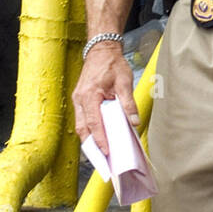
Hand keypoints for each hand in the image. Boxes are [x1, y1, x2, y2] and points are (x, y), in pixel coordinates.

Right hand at [72, 41, 137, 156]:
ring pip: (81, 126)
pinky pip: (83, 120)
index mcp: (89, 95)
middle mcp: (79, 100)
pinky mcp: (80, 101)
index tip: (107, 152)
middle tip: (103, 161)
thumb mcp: (124, 81)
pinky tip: (99, 138)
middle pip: (83, 129)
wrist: (101, 50)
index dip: (100, 139)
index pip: (94, 123)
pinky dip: (90, 131)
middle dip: (92, 146)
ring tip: (102, 155)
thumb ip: (128, 102)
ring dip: (90, 140)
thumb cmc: (112, 64)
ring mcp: (78, 100)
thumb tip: (134, 122)